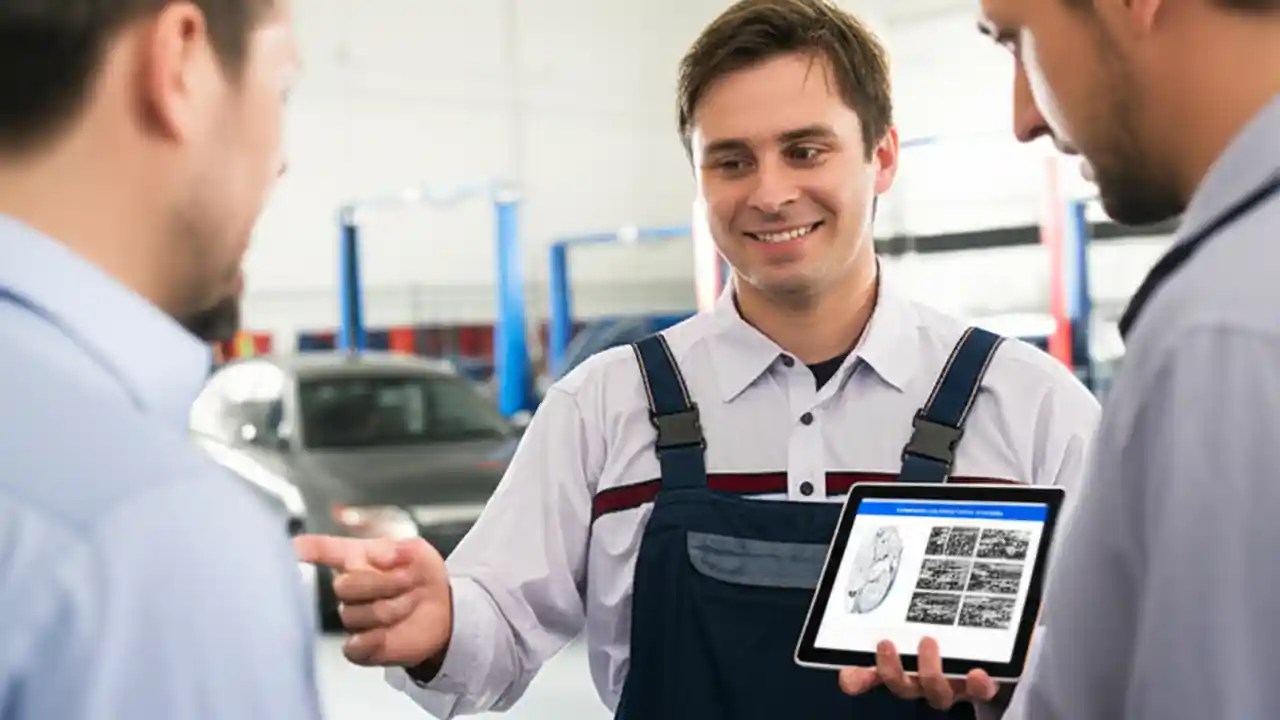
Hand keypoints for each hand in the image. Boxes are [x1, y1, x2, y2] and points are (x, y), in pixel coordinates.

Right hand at [294, 534, 451, 668]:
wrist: (443, 609)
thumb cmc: (423, 576)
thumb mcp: (419, 552)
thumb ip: (399, 548)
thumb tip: (379, 557)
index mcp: (360, 559)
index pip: (327, 551)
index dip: (309, 548)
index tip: (294, 547)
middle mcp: (351, 588)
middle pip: (343, 586)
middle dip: (380, 583)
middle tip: (408, 581)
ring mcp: (354, 618)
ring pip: (354, 615)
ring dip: (392, 608)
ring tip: (411, 602)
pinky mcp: (361, 647)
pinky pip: (353, 646)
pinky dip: (372, 639)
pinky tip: (387, 632)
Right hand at [838, 638, 998, 709]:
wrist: (1002, 638)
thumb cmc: (953, 631)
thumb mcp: (917, 624)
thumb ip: (888, 633)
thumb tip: (849, 663)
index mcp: (908, 667)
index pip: (875, 675)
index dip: (860, 678)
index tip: (849, 674)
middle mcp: (929, 681)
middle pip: (904, 687)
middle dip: (891, 671)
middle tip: (886, 644)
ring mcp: (957, 685)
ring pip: (938, 694)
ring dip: (929, 674)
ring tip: (928, 642)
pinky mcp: (987, 683)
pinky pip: (982, 691)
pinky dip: (978, 685)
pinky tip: (977, 673)